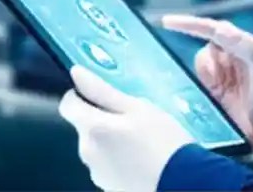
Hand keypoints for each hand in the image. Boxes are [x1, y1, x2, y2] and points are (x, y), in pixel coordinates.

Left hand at [59, 66, 195, 191]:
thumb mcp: (138, 108)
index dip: (81, 95)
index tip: (103, 94)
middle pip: (85, 127)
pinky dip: (119, 161)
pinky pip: (108, 166)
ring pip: (97, 148)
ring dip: (111, 142)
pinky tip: (142, 161)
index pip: (68, 105)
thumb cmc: (164, 142)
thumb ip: (103, 91)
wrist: (184, 184)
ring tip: (141, 142)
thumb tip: (76, 73)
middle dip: (103, 120)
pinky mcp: (109, 188)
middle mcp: (87, 153)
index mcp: (92, 129)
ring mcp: (97, 174)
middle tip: (133, 119)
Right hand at [162, 15, 252, 170]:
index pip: (215, 29)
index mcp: (245, 49)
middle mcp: (232, 61)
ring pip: (198, 67)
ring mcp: (222, 80)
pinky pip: (196, 86)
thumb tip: (219, 29)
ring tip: (220, 96)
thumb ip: (249, 48)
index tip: (167, 22)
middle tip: (219, 83)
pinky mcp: (213, 99)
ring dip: (202, 76)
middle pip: (204, 48)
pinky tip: (204, 99)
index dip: (191, 24)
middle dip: (205, 62)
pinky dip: (193, 88)